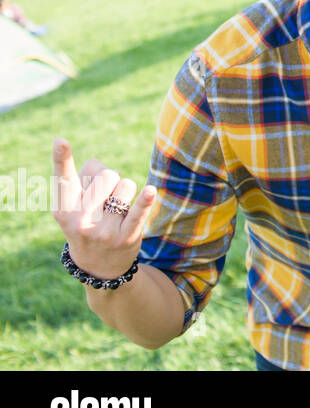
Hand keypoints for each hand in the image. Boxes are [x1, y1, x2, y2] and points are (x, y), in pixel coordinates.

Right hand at [51, 138, 156, 280]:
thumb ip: (83, 181)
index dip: (61, 159)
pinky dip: (145, 202)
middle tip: (104, 198)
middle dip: (110, 179)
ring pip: (126, 185)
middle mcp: (80, 220)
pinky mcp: (126, 237)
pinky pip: (137, 213)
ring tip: (117, 209)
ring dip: (126, 191)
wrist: (99, 267)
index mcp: (63, 210)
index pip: (63, 179)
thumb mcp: (74, 208)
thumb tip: (102, 168)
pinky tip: (151, 192)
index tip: (60, 140)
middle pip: (105, 174)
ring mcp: (103, 230)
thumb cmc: (86, 223)